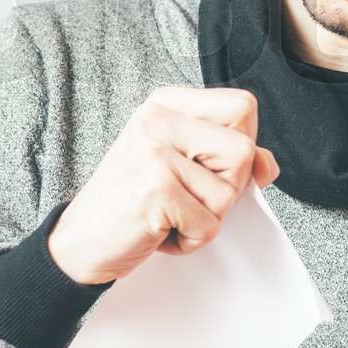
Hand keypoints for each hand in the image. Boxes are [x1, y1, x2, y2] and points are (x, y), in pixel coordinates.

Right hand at [47, 85, 280, 284]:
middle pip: (243, 150)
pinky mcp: (156, 189)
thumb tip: (268, 166)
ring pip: (229, 192)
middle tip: (183, 198)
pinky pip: (210, 225)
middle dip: (226, 188)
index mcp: (167, 104)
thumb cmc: (132, 203)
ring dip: (206, 218)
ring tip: (168, 214)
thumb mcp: (180, 166)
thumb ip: (226, 157)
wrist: (79, 243)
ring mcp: (156, 152)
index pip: (242, 107)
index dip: (244, 144)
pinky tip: (159, 231)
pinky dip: (190, 241)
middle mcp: (159, 119)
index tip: (214, 169)